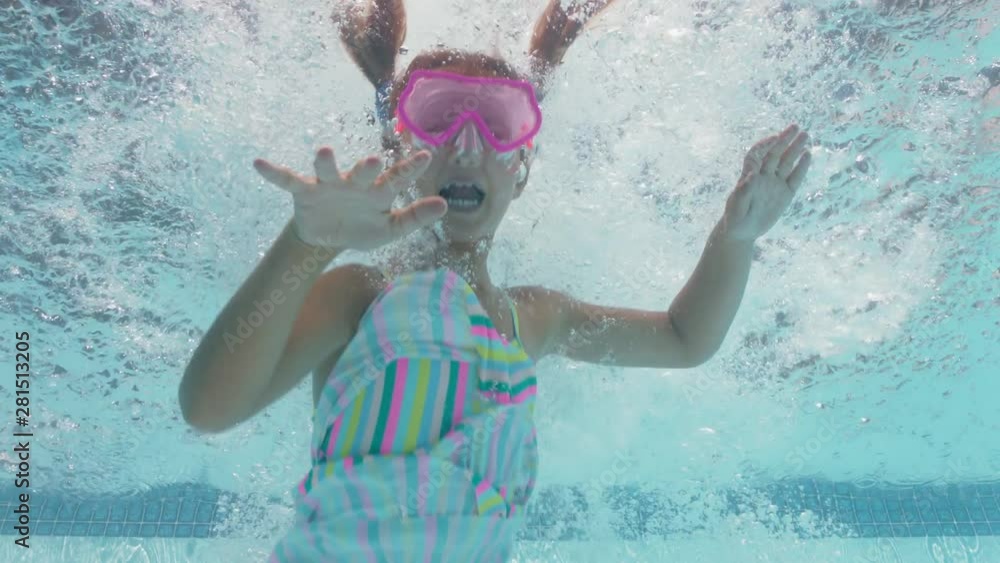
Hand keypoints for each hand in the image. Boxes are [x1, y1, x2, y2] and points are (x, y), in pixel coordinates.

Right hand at [253, 147, 446, 250]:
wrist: (328, 238)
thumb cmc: (362, 228)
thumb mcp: (390, 229)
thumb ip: (415, 218)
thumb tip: (445, 205)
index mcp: (378, 192)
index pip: (396, 178)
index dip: (409, 168)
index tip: (426, 155)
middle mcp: (354, 182)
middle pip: (362, 172)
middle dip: (366, 167)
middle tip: (374, 160)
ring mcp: (328, 185)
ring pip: (326, 170)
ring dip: (325, 162)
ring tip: (323, 151)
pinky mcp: (304, 192)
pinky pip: (288, 180)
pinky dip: (274, 173)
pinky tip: (259, 164)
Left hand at [721, 124, 811, 241]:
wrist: (742, 232)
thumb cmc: (735, 219)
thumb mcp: (736, 208)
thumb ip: (743, 193)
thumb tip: (751, 176)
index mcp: (748, 176)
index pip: (756, 155)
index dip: (765, 145)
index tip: (775, 138)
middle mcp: (763, 176)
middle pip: (774, 154)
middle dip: (784, 140)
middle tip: (796, 127)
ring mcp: (775, 184)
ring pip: (786, 162)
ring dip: (795, 149)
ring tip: (806, 135)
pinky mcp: (785, 194)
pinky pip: (795, 178)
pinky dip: (801, 167)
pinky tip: (808, 155)